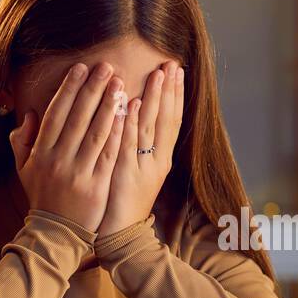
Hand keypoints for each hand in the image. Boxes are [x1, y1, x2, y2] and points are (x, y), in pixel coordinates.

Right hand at [9, 61, 125, 230]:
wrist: (55, 233)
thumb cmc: (43, 196)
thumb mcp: (25, 169)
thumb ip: (22, 140)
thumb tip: (30, 114)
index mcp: (41, 153)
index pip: (56, 113)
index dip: (69, 89)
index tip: (81, 68)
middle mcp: (58, 160)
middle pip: (77, 118)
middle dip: (92, 89)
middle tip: (106, 67)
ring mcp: (78, 173)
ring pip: (96, 133)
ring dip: (109, 105)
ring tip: (120, 84)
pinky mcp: (97, 185)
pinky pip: (109, 154)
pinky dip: (118, 133)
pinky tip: (127, 115)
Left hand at [98, 60, 183, 236]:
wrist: (122, 235)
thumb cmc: (125, 203)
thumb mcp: (138, 172)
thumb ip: (139, 145)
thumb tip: (137, 116)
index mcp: (161, 159)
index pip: (172, 120)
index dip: (175, 94)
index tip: (176, 70)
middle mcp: (158, 161)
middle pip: (167, 119)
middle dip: (170, 90)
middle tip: (172, 63)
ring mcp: (144, 167)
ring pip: (152, 128)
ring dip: (156, 99)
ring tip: (158, 74)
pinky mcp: (127, 175)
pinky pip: (131, 145)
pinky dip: (134, 123)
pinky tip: (135, 104)